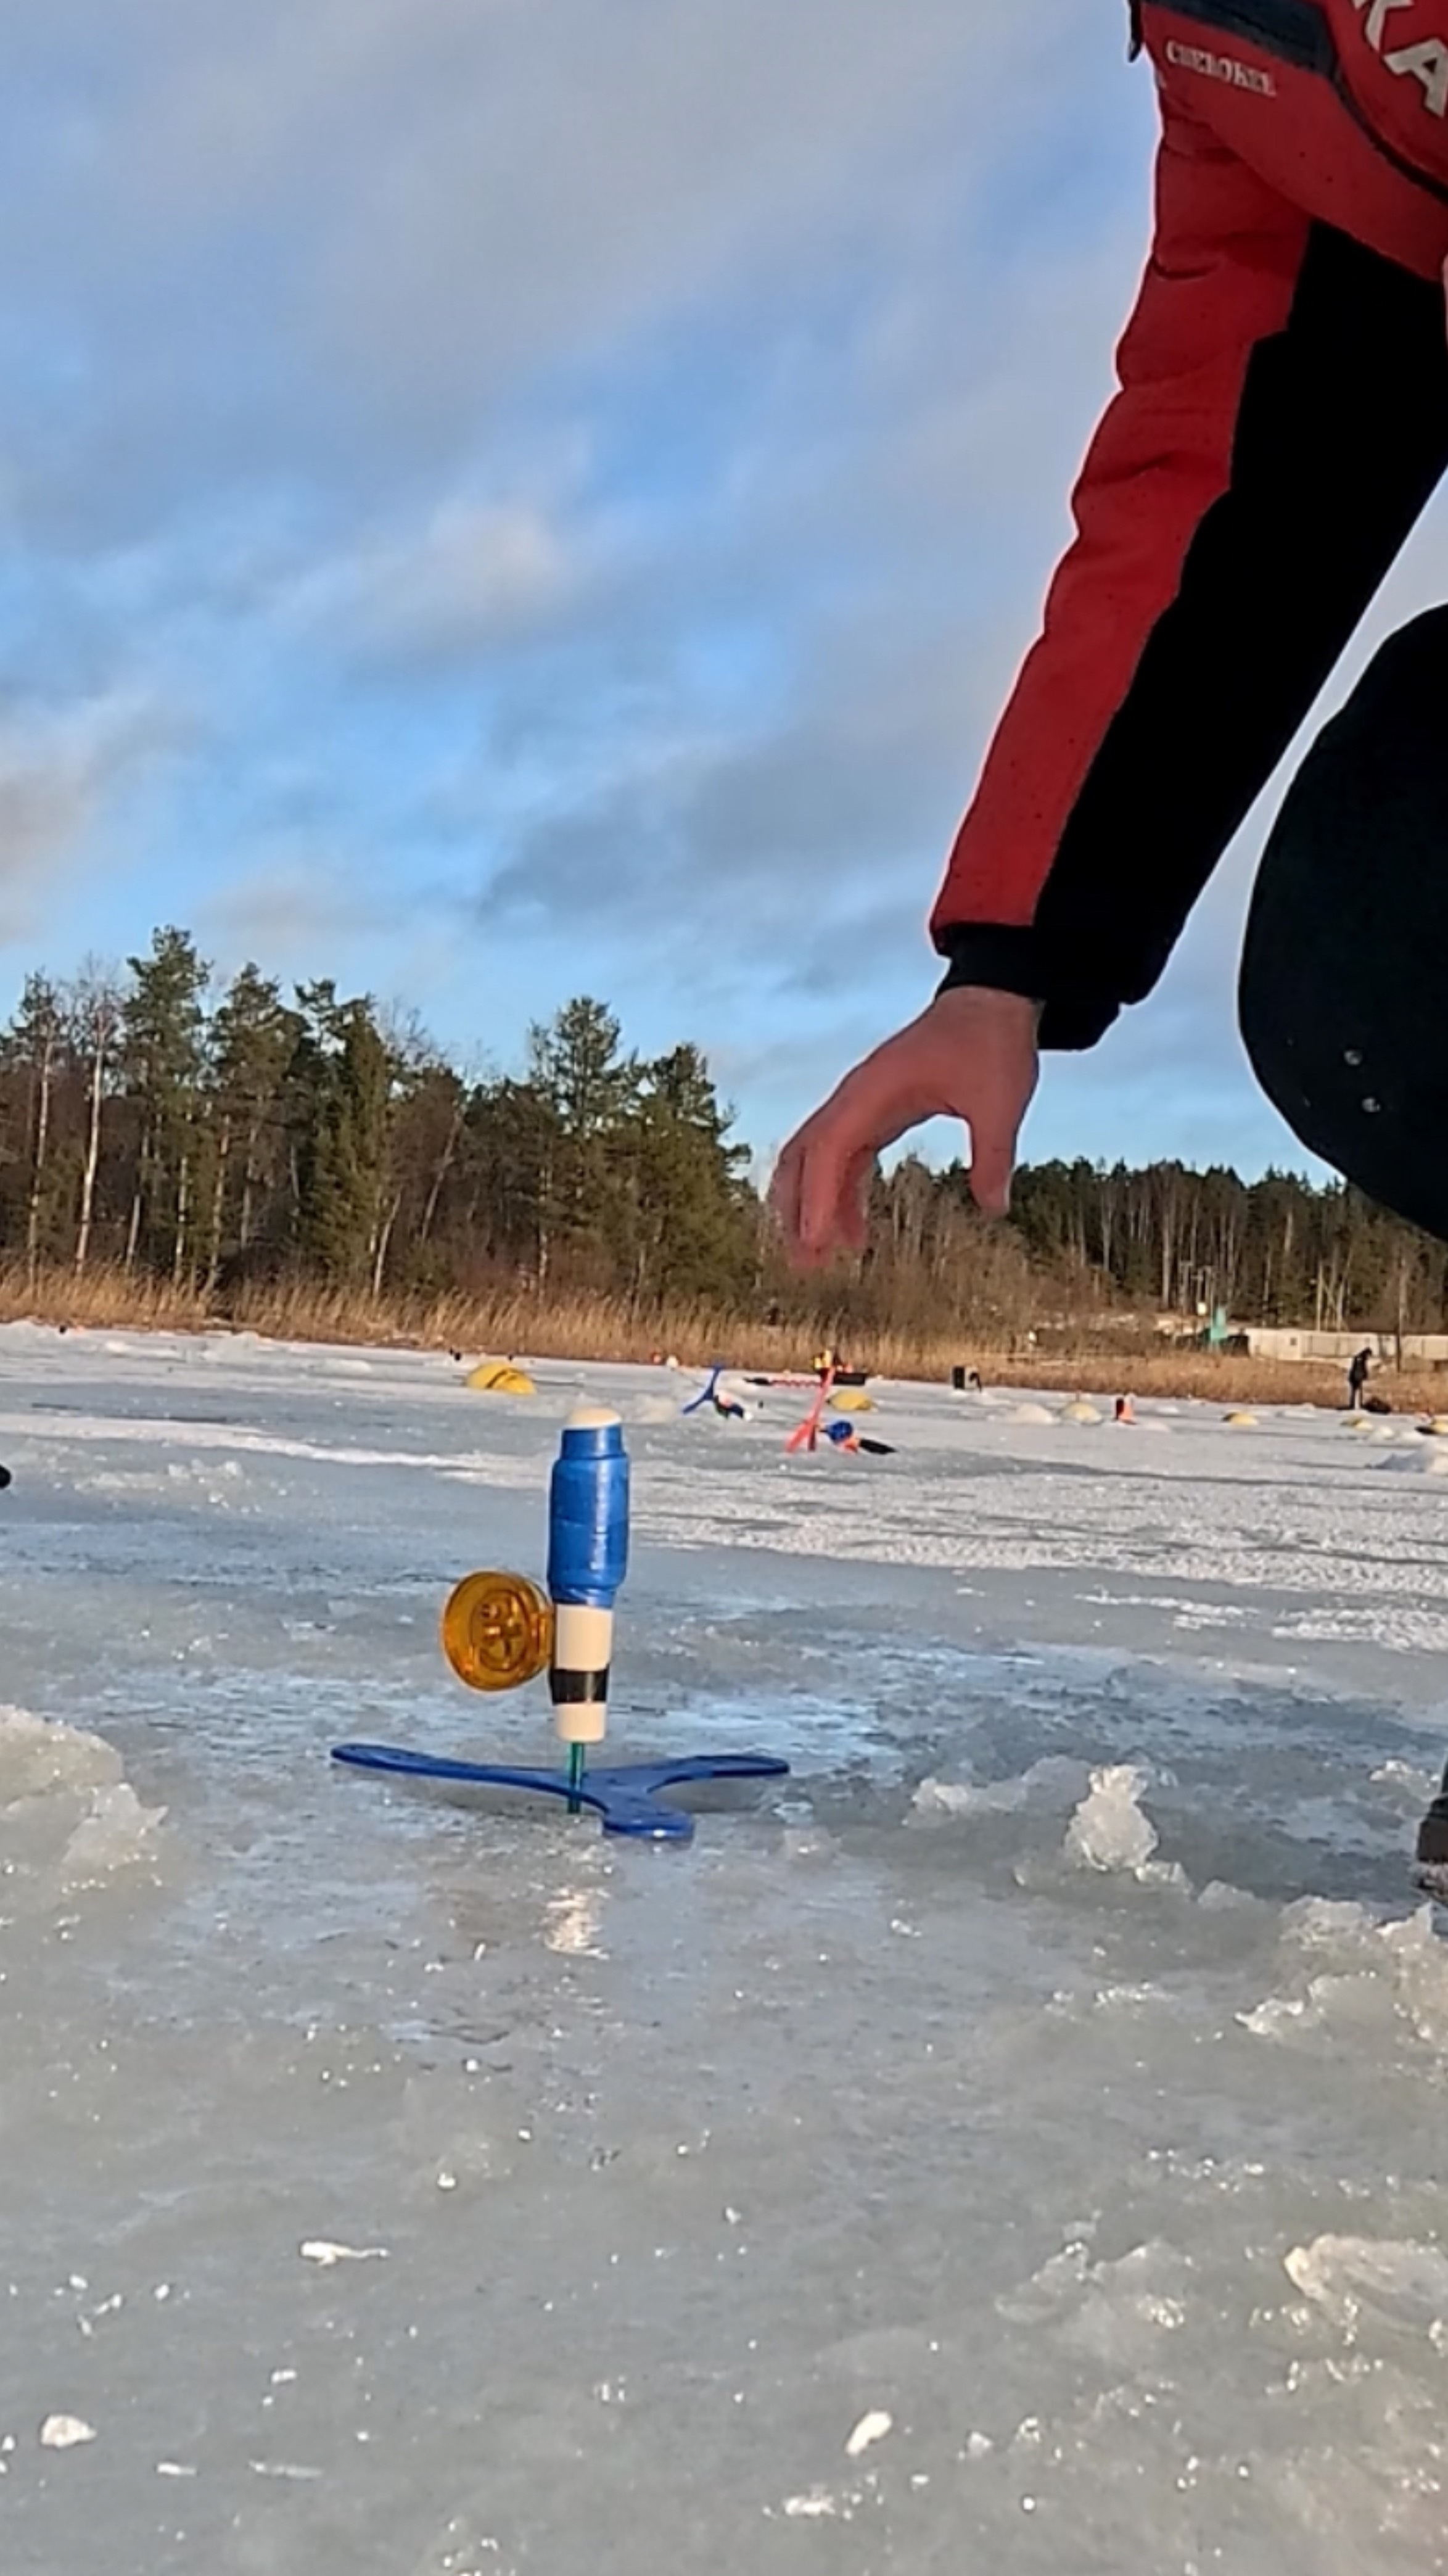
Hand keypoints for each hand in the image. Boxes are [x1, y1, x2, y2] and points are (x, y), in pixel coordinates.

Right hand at [769, 985, 1039, 1268]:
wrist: (990, 1000)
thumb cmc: (991, 1043)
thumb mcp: (1000, 1101)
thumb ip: (993, 1155)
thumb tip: (993, 1209)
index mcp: (875, 1089)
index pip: (832, 1149)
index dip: (819, 1198)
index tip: (817, 1244)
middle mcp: (856, 1096)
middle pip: (805, 1155)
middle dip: (797, 1209)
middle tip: (803, 1264)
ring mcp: (861, 1102)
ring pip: (817, 1158)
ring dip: (812, 1205)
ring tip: (818, 1259)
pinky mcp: (875, 1109)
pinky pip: (844, 1156)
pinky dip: (840, 1194)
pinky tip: (854, 1233)